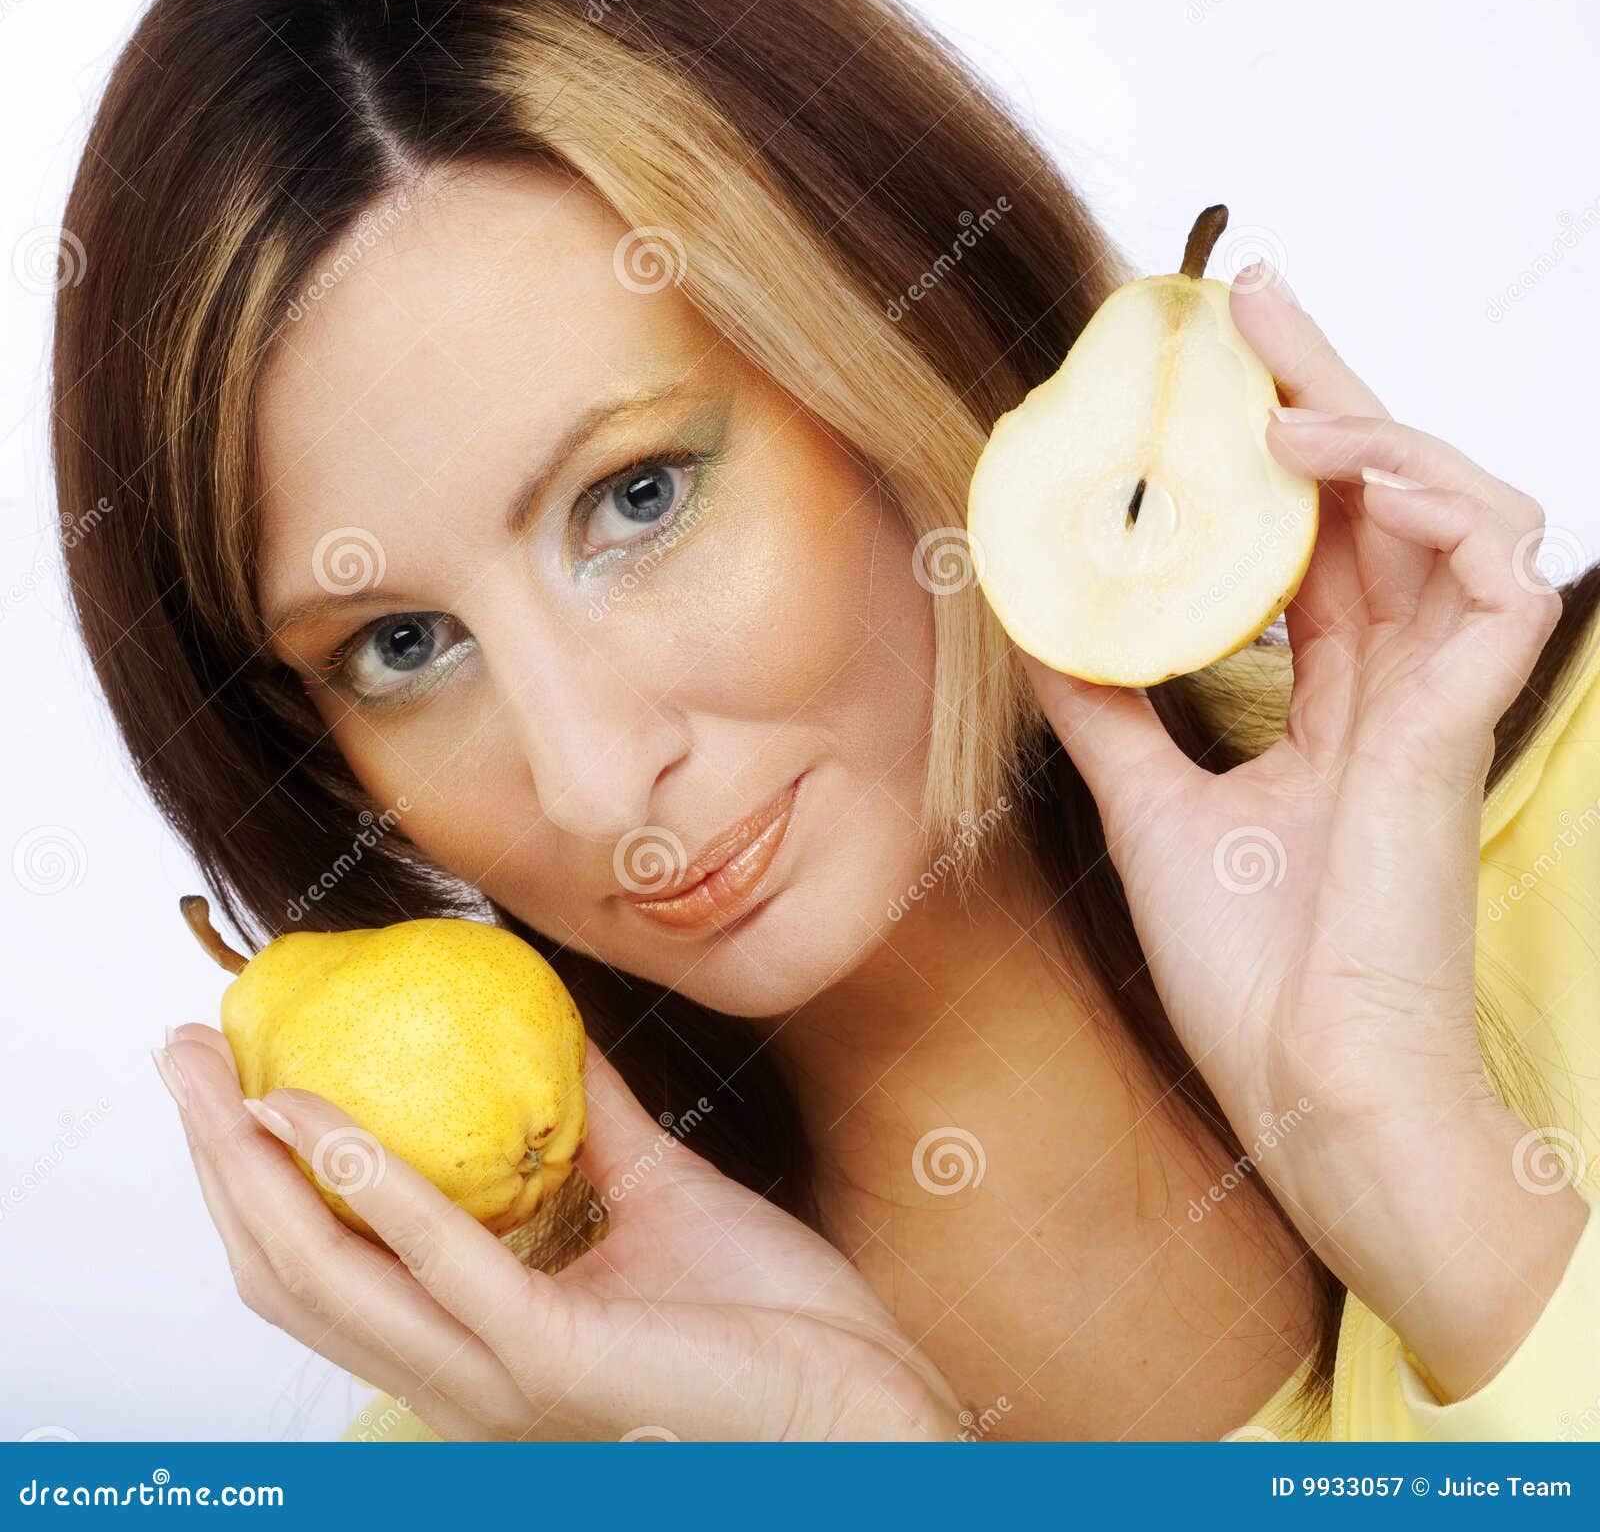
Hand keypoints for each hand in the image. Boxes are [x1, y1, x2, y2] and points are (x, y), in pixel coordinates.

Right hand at [156, 1025, 960, 1439]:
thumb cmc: (771, 1320)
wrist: (862, 1405)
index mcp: (475, 1345)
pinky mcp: (546, 1360)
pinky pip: (434, 1260)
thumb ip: (589, 1124)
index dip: (256, 1180)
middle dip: (217, 1165)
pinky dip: (365, 1182)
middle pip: (290, 1272)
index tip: (229, 1079)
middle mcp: (459, 1375)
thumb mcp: (658, 1192)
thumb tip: (545, 1035)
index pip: (326, 1270)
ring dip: (253, 1168)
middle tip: (183, 1056)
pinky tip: (316, 1113)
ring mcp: (494, 1376)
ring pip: (326, 1275)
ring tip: (217, 1074)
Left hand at [1023, 260, 1589, 1398]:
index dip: (1272, 448)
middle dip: (1323, 380)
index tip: (1204, 373)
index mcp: (1332, 702)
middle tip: (1249, 292)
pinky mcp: (1464, 724)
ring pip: (1453, 505)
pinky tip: (1347, 473)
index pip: (1315, 535)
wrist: (1308, 1087)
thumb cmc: (1251, 971)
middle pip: (1379, 492)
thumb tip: (1039, 625)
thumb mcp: (1151, 805)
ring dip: (1375, 429)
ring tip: (1276, 401)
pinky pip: (1495, 573)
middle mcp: (1392, 684)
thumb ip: (1111, 710)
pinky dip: (1435, 502)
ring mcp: (1438, 698)